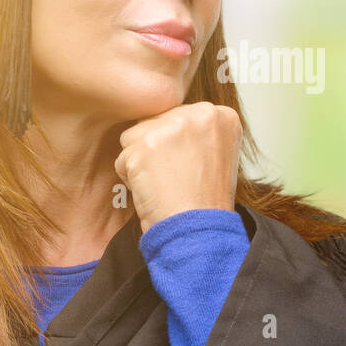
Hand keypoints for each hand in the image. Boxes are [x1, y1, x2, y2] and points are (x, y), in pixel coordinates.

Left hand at [114, 102, 241, 233]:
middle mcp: (200, 114)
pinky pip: (123, 158)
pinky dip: (131, 179)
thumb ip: (195, 133)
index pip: (178, 116)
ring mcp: (172, 127)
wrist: (200, 231)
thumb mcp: (217, 155)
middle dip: (157, 150)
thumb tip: (164, 124)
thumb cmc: (206, 202)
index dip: (178, 146)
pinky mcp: (146, 145)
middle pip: (155, 122)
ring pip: (135, 137)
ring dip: (142, 162)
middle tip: (176, 178)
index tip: (191, 167)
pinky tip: (154, 192)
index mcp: (222, 116)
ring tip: (165, 184)